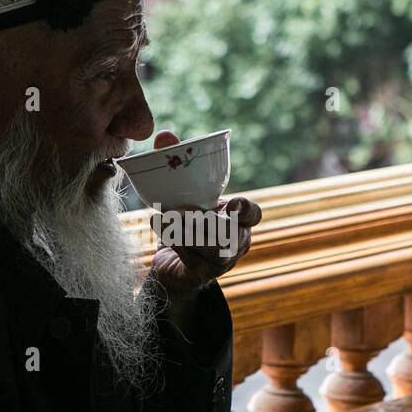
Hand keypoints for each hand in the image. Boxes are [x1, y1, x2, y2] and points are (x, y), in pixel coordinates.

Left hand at [147, 130, 261, 295]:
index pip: (253, 214)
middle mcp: (235, 242)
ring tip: (163, 217)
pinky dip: (173, 241)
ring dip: (184, 231)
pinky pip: (192, 259)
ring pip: (212, 248)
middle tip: (181, 211)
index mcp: (237, 219)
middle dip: (204, 221)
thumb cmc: (182, 222)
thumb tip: (164, 136)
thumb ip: (175, 162)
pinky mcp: (202, 275)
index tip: (231, 204)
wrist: (170, 264)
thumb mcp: (182, 193)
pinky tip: (158, 226)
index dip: (246, 209)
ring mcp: (220, 262)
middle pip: (231, 234)